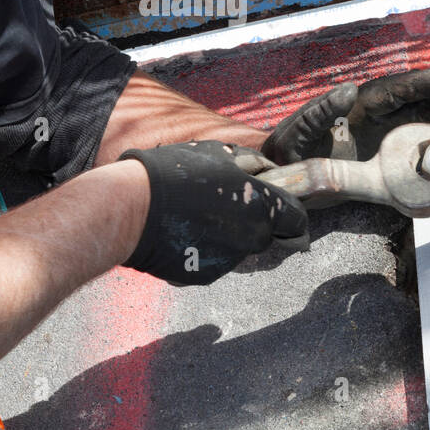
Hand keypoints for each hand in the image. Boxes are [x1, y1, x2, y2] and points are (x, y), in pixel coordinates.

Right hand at [119, 140, 307, 284]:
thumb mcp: (217, 153)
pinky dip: (203, 249)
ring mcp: (228, 260)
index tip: (281, 211)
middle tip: (226, 206)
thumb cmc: (175, 174)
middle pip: (265, 235)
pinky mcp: (204, 276)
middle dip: (253, 223)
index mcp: (261, 206)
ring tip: (196, 215)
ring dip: (226, 235)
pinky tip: (183, 232)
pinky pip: (212, 261)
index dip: (290, 214)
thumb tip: (266, 171)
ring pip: (237, 248)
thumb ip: (249, 164)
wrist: (132, 208)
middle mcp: (251, 237)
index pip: (296, 220)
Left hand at [260, 68, 429, 175]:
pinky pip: (429, 168)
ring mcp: (394, 145)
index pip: (398, 90)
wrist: (290, 180)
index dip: (425, 82)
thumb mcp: (297, 131)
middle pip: (426, 113)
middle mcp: (385, 121)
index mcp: (363, 105)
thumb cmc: (291, 150)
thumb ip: (319, 111)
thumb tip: (348, 91)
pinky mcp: (396, 171)